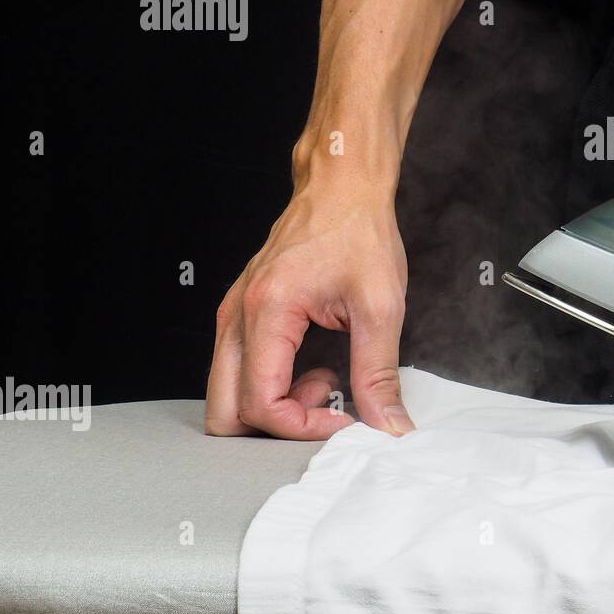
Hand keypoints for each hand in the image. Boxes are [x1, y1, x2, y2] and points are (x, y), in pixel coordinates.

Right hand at [204, 186, 414, 438]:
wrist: (342, 187)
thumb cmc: (359, 232)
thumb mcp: (380, 306)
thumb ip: (378, 372)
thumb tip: (388, 424)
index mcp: (266, 312)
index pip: (262, 404)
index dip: (304, 426)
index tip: (346, 419)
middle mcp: (236, 316)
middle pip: (225, 412)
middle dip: (278, 426)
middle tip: (329, 404)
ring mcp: (233, 315)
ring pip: (228, 395)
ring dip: (276, 405)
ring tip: (328, 378)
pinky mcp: (243, 315)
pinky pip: (240, 371)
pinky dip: (273, 384)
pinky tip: (315, 365)